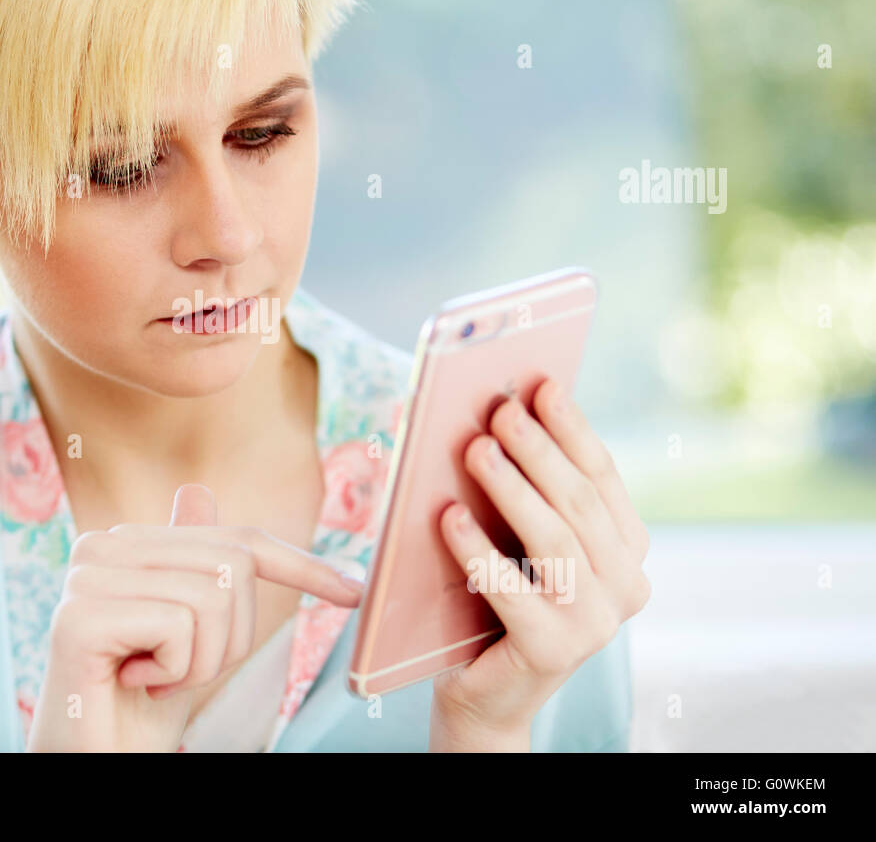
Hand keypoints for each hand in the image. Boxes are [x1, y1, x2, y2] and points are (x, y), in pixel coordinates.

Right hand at [26, 483, 364, 751]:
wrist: (96, 762)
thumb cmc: (141, 706)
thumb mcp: (188, 633)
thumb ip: (193, 568)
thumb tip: (196, 490)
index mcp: (127, 542)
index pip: (235, 539)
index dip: (301, 566)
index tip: (352, 592)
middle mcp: (100, 546)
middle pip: (233, 565)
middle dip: (231, 638)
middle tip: (181, 673)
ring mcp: (86, 576)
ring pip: (213, 595)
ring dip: (202, 661)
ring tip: (157, 678)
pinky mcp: (78, 614)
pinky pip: (179, 624)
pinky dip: (175, 670)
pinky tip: (133, 681)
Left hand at [430, 377, 650, 749]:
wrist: (484, 689)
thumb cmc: (497, 598)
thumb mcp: (519, 538)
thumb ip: (528, 490)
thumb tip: (500, 413)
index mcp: (626, 549)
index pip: (601, 476)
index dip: (572, 428)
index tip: (541, 385)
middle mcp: (626, 587)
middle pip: (579, 503)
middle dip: (539, 450)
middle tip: (501, 411)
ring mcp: (596, 624)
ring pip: (555, 542)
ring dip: (512, 489)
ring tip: (474, 450)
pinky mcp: (554, 652)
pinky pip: (512, 591)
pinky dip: (478, 550)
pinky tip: (448, 517)